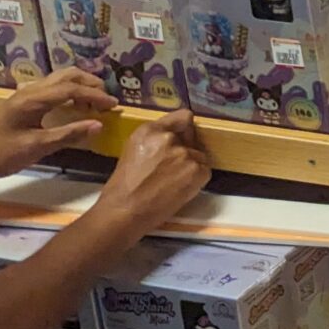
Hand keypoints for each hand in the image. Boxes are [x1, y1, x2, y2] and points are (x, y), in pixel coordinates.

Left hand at [0, 67, 114, 187]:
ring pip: (58, 79)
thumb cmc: (1, 155)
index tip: (113, 106)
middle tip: (106, 100)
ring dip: (80, 86)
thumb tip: (99, 125)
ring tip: (94, 102)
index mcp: (33, 100)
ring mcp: (25, 95)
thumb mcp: (36, 147)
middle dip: (90, 84)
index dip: (95, 96)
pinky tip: (74, 105)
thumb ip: (68, 134)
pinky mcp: (23, 103)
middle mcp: (30, 91)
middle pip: (66, 76)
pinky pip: (51, 88)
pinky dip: (68, 92)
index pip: (71, 89)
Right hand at [87, 111, 209, 242]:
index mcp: (150, 130)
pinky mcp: (197, 170)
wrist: (124, 212)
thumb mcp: (134, 150)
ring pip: (199, 155)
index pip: (183, 116)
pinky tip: (179, 188)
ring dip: (190, 166)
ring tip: (172, 181)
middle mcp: (169, 137)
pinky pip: (204, 170)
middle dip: (185, 150)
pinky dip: (196, 179)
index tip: (182, 138)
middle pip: (192, 138)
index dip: (184, 129)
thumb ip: (155, 139)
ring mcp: (185, 153)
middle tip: (170, 168)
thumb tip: (175, 136)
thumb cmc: (123, 187)